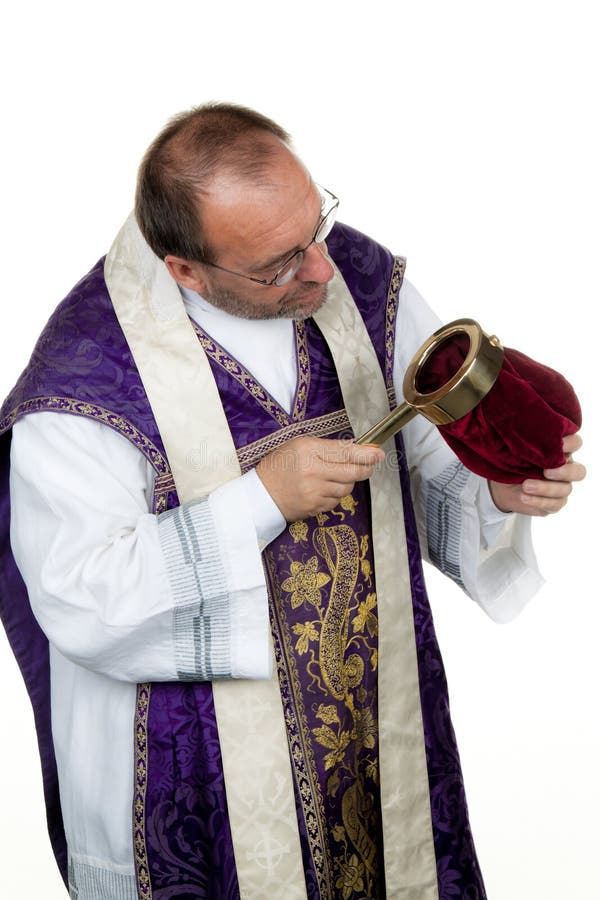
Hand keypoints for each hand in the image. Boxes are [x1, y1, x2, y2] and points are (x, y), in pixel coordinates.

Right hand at [256, 436, 384, 521]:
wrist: (261, 494)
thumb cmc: (280, 465)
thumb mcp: (300, 446)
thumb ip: (328, 447)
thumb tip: (356, 449)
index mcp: (309, 451)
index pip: (346, 452)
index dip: (366, 454)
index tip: (378, 453)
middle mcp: (313, 471)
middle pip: (352, 472)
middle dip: (366, 468)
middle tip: (370, 465)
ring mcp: (314, 492)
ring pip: (347, 488)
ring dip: (348, 482)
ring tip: (337, 476)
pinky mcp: (314, 507)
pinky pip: (337, 501)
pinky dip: (336, 495)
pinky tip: (326, 489)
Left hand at [489, 433, 585, 515]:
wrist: (503, 485)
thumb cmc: (513, 462)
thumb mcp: (517, 450)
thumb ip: (527, 444)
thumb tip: (525, 435)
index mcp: (560, 451)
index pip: (575, 443)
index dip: (571, 443)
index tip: (560, 444)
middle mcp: (566, 469)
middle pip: (578, 471)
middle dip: (564, 472)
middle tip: (546, 472)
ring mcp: (562, 487)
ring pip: (565, 489)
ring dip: (545, 488)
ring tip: (525, 486)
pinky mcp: (555, 503)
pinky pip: (554, 504)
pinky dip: (538, 501)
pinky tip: (524, 497)